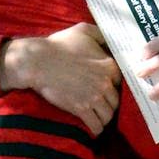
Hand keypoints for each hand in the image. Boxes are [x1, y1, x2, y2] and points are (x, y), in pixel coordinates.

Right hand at [0, 23, 121, 134]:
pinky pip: (96, 125)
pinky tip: (93, 128)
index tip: (107, 90)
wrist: (38, 61)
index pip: (121, 82)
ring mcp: (94, 97)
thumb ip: (101, 33)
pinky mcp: (81, 108)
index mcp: (109, 65)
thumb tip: (111, 37)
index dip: (113, 86)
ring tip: (98, 118)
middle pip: (116, 101)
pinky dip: (96, 128)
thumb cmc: (58, 45)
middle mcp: (105, 82)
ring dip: (104, 118)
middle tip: (102, 106)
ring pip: (108, 115)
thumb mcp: (83, 30)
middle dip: (110, 104)